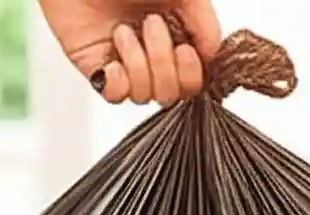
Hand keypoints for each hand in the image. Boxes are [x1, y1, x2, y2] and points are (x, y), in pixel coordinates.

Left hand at [38, 0, 220, 104]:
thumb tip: (212, 54)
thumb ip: (205, 23)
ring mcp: (126, 62)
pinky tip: (113, 61)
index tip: (186, 50)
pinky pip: (116, 96)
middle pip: (174, 92)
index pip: (196, 78)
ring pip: (146, 95)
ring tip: (122, 31)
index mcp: (179, 33)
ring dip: (138, 64)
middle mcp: (154, 52)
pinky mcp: (97, 67)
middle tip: (150, 24)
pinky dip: (118, 83)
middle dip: (163, 63)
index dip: (193, 73)